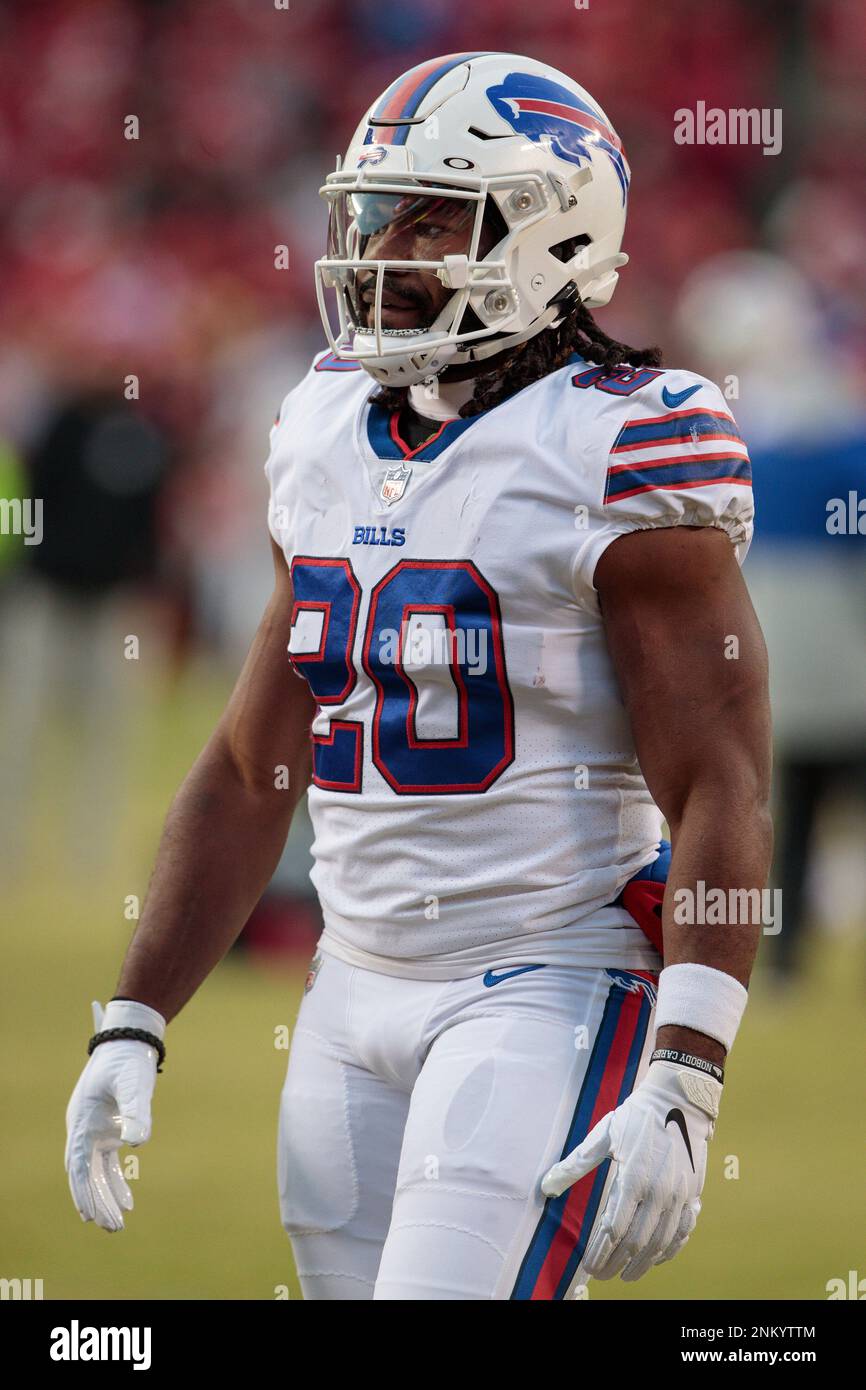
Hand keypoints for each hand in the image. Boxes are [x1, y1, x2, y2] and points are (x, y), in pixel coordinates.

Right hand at [65, 1000, 163, 1231]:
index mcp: (82, 1120)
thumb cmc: (128, 1060)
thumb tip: (138, 1142)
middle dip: (96, 1203)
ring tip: (117, 1225)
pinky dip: (117, 1183)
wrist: (130, 1041)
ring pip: (97, 1174)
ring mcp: (96, 1131)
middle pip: (86, 1175)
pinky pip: (110, 1164)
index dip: (83, 1190)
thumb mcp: (134, 1082)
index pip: (78, 1164)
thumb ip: (137, 1110)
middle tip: (111, 1228)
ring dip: (106, 1198)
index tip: (89, 1214)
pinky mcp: (110, 1130)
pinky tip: (128, 1202)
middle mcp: (84, 1130)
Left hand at [541, 1059, 720, 1281]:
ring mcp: (679, 1196)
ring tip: (626, 1274)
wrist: (679, 1100)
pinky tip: (656, 1258)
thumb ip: (575, 1164)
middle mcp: (659, 1193)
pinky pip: (683, 1232)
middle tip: (601, 1274)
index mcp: (634, 1178)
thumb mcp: (603, 1135)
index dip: (600, 1251)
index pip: (613, 1228)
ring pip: (660, 1242)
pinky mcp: (692, 1194)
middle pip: (636, 1242)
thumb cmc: (637, 1116)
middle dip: (616, 1263)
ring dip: (642, 1264)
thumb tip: (546, 1185)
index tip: (587, 1264)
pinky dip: (669, 1250)